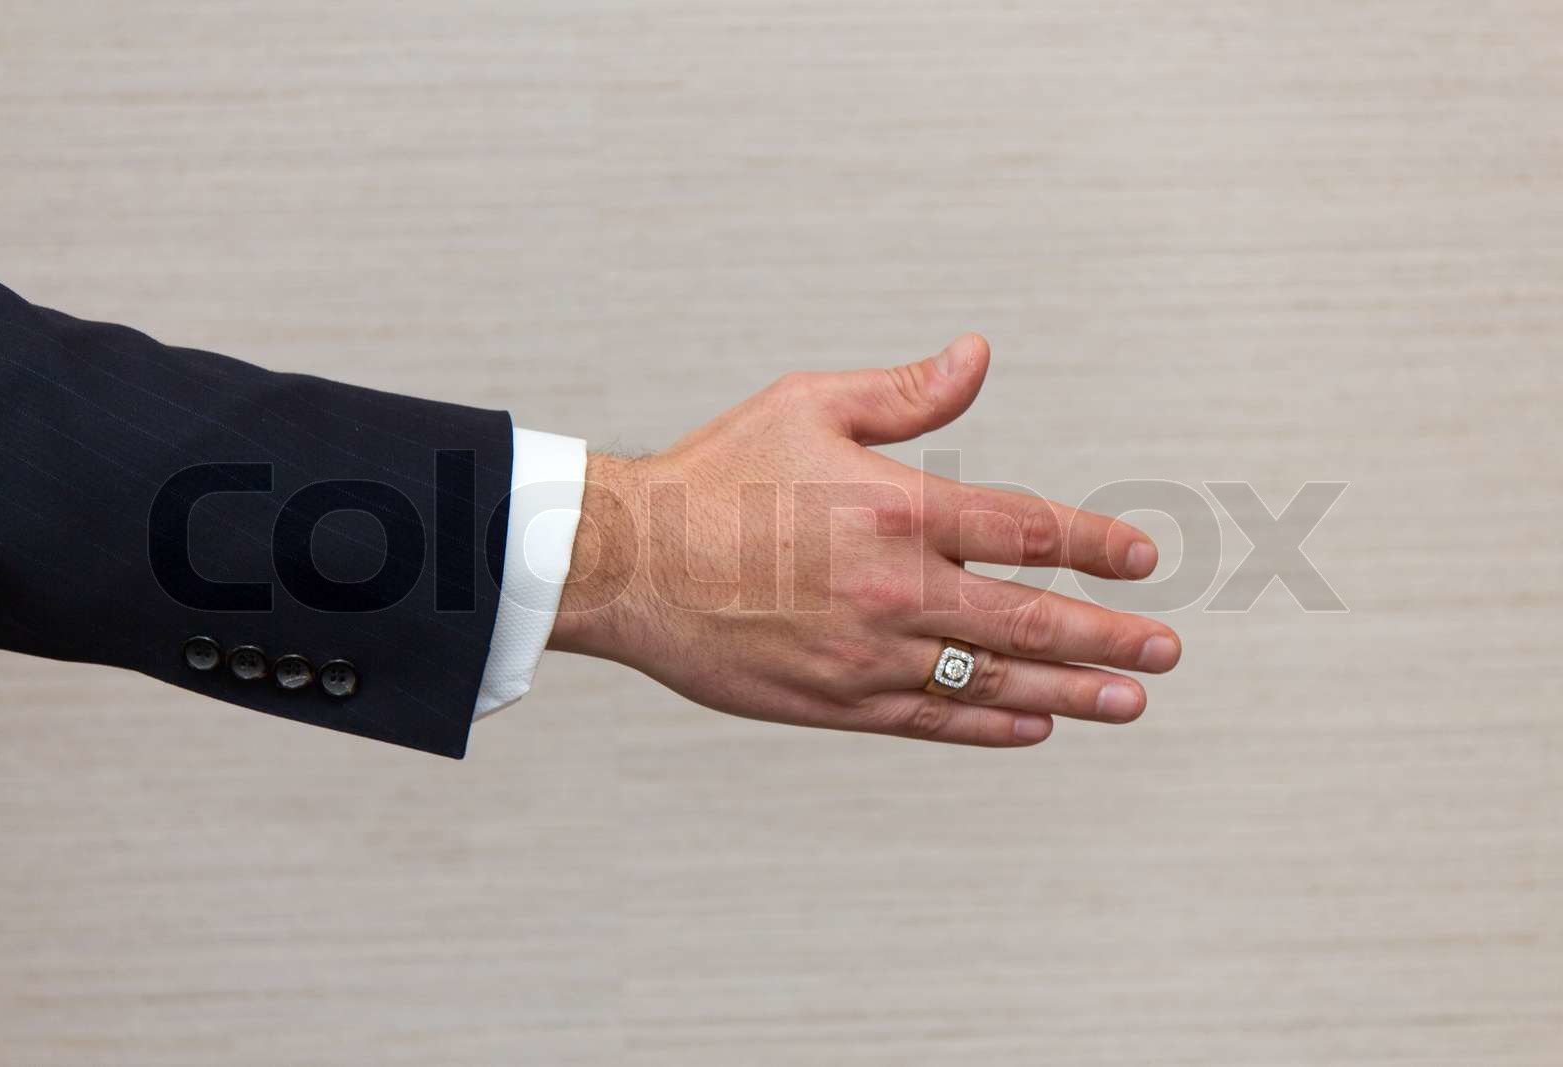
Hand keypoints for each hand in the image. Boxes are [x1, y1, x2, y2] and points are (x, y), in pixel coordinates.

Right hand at [547, 335, 1180, 746]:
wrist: (629, 563)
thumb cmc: (715, 475)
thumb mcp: (810, 406)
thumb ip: (907, 393)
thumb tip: (980, 354)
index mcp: (897, 510)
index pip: (1026, 531)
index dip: (1093, 545)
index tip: (1139, 559)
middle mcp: (895, 590)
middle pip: (1029, 621)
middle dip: (1108, 637)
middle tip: (1165, 653)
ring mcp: (867, 655)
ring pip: (992, 681)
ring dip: (1070, 693)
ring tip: (1129, 702)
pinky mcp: (834, 701)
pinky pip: (931, 719)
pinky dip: (989, 724)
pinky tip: (1034, 726)